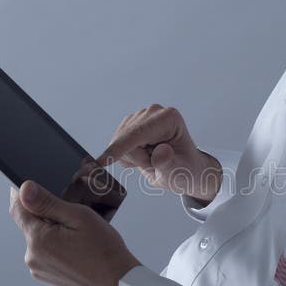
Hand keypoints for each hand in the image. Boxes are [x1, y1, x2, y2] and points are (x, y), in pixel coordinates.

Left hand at [9, 181, 140, 285]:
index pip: (17, 209)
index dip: (22, 194)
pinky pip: (48, 256)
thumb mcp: (80, 217)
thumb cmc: (105, 252)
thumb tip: (24, 189)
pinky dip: (59, 249)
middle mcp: (33, 257)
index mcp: (38, 239)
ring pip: (41, 241)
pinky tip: (79, 251)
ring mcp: (40, 271)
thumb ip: (48, 203)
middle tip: (73, 217)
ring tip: (81, 238)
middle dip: (46, 216)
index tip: (30, 185)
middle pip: (31, 225)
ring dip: (54, 234)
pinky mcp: (49, 279)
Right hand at [98, 104, 221, 203]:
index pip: (137, 134)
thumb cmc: (184, 170)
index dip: (119, 148)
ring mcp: (140, 116)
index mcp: (168, 118)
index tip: (101, 162)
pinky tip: (144, 155)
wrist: (184, 168)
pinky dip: (128, 156)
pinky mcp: (130, 124)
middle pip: (125, 139)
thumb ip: (168, 164)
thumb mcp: (178, 173)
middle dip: (136, 158)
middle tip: (156, 164)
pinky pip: (116, 145)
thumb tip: (161, 152)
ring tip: (152, 160)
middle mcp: (153, 111)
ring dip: (133, 158)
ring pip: (118, 142)